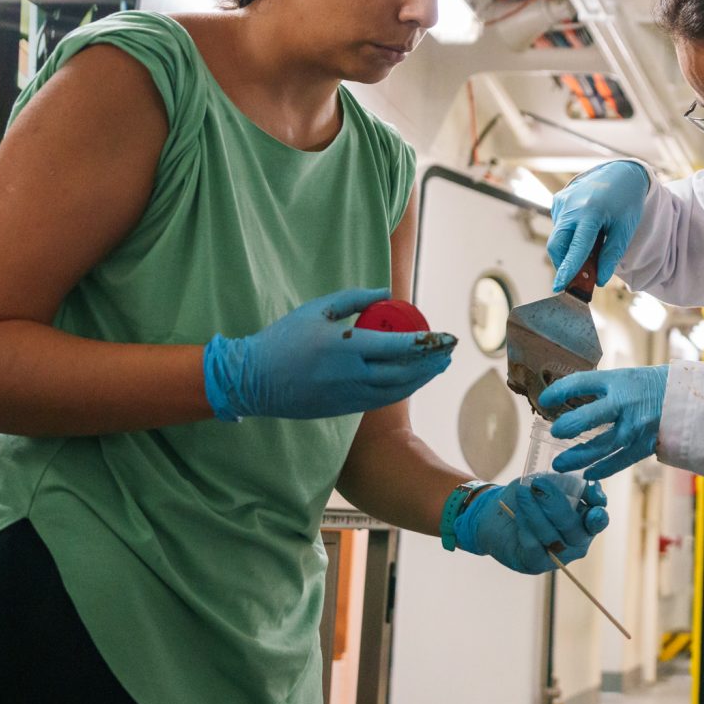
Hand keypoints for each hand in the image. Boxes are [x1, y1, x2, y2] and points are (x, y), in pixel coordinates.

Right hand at [202, 288, 453, 421]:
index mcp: (344, 347)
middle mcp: (350, 375)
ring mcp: (347, 396)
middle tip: (450, 352)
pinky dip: (402, 390)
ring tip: (439, 366)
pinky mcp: (343, 409)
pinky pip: (381, 400)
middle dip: (431, 362)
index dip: (427, 343)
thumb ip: (355, 299)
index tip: (446, 337)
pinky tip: (412, 380)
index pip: (397, 345)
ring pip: (396, 390)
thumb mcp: (316, 310)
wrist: (252, 380)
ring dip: (421, 378)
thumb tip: (388, 294)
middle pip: (404, 372)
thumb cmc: (283, 339)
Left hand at [453, 474, 609, 573]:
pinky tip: (518, 513)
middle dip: (556, 504)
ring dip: (535, 512)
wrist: (497, 512)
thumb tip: (592, 489)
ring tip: (522, 492)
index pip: (599, 522)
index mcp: (586, 521)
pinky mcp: (535, 564)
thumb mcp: (555, 481)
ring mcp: (557, 556)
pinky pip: (533, 547)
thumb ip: (575, 482)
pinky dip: (525, 527)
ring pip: (552, 537)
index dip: (598, 515)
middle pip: (573, 529)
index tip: (594, 503)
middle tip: (539, 483)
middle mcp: (577, 543)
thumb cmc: (532, 494)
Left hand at [542, 365, 667, 480]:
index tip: (544, 399)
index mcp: (617, 381)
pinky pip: (620, 461)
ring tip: (560, 464)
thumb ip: (597, 389)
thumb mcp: (622, 378)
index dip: (559, 391)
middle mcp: (626, 403)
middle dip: (568, 426)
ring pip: (603, 445)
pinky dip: (603, 469)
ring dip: (579, 456)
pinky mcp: (645, 444)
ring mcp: (636, 426)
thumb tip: (564, 400)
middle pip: (590, 417)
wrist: (685, 398)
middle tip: (554, 432)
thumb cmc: (648, 386)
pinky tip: (587, 474)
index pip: (581, 383)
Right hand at [547, 161, 649, 291]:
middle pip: (557, 245)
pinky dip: (569, 236)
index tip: (559, 287)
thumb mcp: (625, 229)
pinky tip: (587, 230)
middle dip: (564, 264)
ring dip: (569, 249)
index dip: (567, 269)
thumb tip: (600, 279)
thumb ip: (611, 254)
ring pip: (558, 237)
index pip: (576, 248)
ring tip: (592, 246)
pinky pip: (560, 226)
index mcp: (590, 213)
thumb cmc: (626, 201)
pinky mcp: (559, 200)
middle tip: (576, 277)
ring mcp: (562, 202)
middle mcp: (571, 207)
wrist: (621, 172)